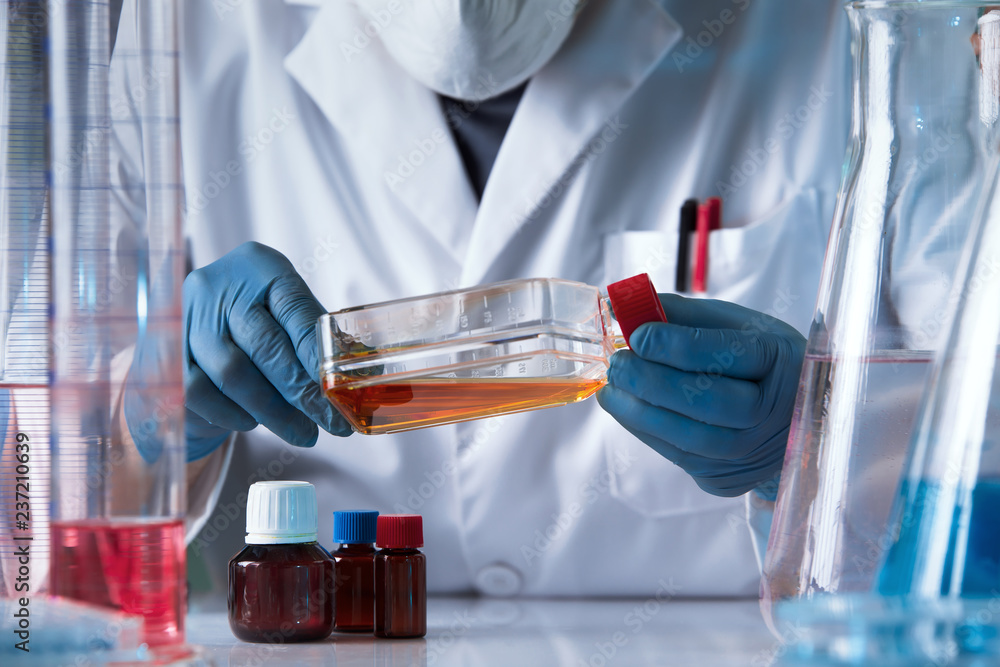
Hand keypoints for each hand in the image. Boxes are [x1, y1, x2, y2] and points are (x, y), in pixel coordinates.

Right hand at [183, 242, 350, 459]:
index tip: (340, 394)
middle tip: (330, 423)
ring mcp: (184, 318)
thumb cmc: (250, 324)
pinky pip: (201, 393)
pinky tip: (253, 423)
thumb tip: (355, 381)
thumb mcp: (283, 315)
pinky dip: (233, 414)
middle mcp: (216, 285)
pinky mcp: (162, 353)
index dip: (319, 357)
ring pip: (233, 373)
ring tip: (302, 432)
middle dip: (302, 392)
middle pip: (265, 345)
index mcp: (258, 266)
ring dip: (273, 412)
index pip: (296, 311)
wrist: (185, 334)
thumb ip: (313, 339)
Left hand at [597, 294, 805, 497]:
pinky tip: (627, 409)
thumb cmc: (757, 361)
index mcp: (782, 362)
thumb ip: (686, 317)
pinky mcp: (728, 479)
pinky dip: (646, 431)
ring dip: (638, 413)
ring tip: (611, 390)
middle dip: (651, 382)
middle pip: (708, 402)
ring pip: (689, 439)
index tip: (637, 336)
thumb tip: (625, 307)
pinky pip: (679, 457)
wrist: (792, 417)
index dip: (676, 345)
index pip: (727, 354)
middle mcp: (775, 414)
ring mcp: (752, 453)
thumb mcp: (738, 327)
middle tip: (617, 364)